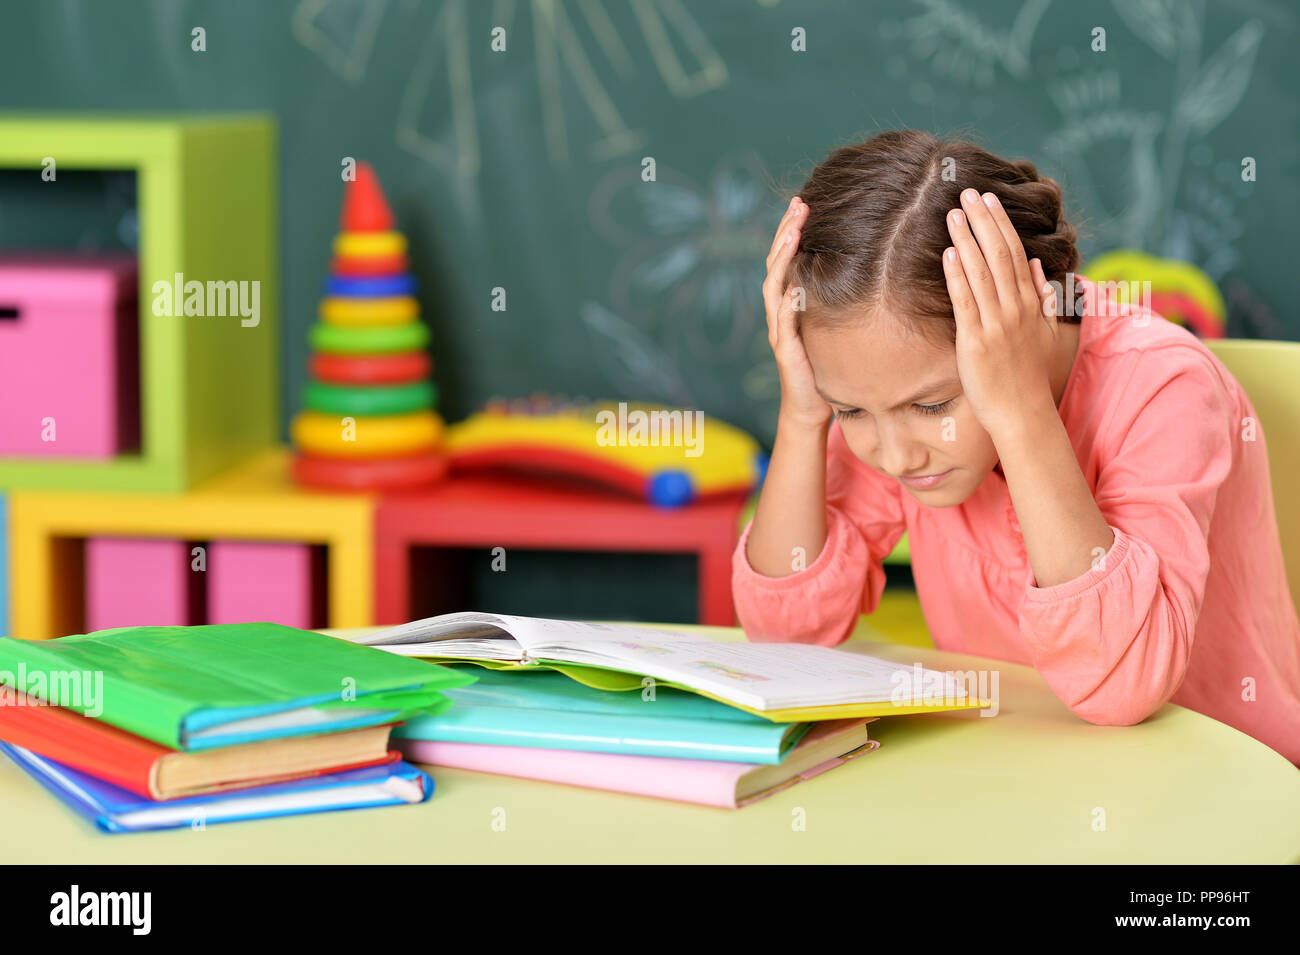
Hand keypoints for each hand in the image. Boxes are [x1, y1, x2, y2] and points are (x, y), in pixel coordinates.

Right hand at [763, 196, 831, 427]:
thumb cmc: (823, 366)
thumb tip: (864, 265)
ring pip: (774, 286)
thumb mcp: (831, 325)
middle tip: (798, 204)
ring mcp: (779, 330)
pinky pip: (783, 323)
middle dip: (785, 232)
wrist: (809, 407)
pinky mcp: (786, 351)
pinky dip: (785, 303)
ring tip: (794, 232)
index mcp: (788, 303)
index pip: (785, 258)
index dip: (790, 230)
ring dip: (783, 257)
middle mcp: (778, 312)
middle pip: (775, 264)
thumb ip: (835, 298)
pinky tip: (792, 284)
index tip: (802, 202)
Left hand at [942, 188, 1059, 440]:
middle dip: (983, 221)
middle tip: (968, 191)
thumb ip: (1044, 298)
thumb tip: (1036, 266)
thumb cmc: (1031, 377)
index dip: (1001, 225)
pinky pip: (966, 303)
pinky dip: (957, 276)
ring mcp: (996, 324)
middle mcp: (1016, 309)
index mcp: (1032, 304)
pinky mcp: (976, 342)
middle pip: (999, 255)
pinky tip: (947, 254)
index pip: (1015, 254)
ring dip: (967, 240)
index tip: (989, 200)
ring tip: (953, 213)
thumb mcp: (1047, 333)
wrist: (1024, 414)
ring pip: (981, 273)